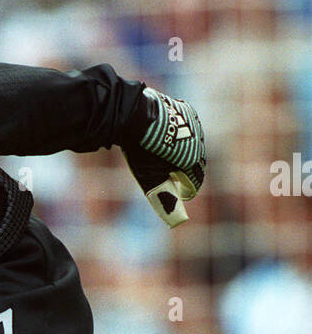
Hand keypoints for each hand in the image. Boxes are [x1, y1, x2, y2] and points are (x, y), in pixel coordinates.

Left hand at [123, 87, 205, 226]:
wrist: (133, 113)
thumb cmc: (141, 150)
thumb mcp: (150, 178)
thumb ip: (165, 199)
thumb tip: (178, 222)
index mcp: (193, 162)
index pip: (195, 182)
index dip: (188, 191)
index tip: (183, 194)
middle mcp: (199, 143)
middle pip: (196, 163)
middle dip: (187, 172)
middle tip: (177, 177)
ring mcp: (194, 125)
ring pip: (193, 143)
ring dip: (185, 151)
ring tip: (171, 156)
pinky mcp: (186, 110)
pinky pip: (187, 126)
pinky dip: (181, 133)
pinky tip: (168, 136)